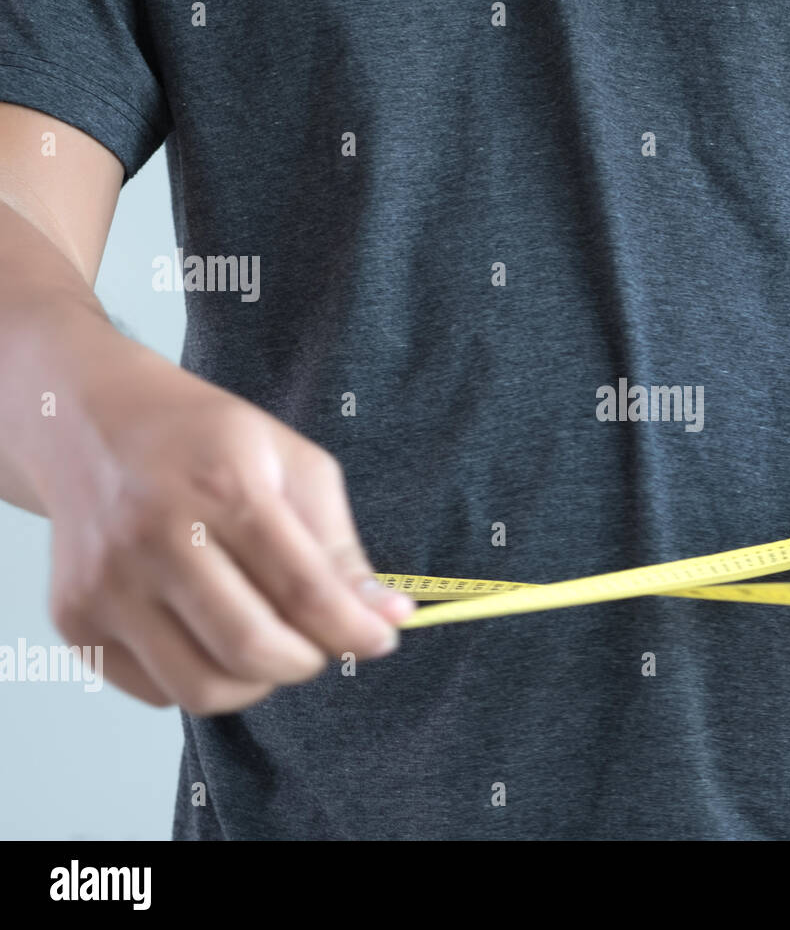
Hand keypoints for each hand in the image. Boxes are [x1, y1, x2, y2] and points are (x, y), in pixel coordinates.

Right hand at [40, 342, 412, 714]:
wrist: (90, 424)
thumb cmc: (204, 443)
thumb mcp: (292, 464)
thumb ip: (340, 547)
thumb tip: (388, 619)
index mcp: (221, 486)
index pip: (302, 588)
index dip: (353, 630)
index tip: (381, 640)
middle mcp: (154, 537)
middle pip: (251, 649)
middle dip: (308, 662)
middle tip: (320, 642)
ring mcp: (105, 583)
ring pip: (202, 688)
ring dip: (256, 682)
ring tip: (268, 640)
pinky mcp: (74, 620)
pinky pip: (158, 691)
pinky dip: (202, 678)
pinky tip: (211, 633)